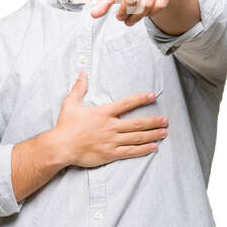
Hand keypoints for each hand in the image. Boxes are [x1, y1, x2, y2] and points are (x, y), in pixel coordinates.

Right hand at [47, 71, 166, 167]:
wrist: (61, 146)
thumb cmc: (65, 126)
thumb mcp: (70, 103)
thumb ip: (79, 88)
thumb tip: (82, 74)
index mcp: (103, 113)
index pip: (126, 103)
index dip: (141, 99)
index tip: (152, 96)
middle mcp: (111, 126)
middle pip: (137, 123)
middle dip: (153, 121)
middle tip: (165, 120)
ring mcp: (112, 141)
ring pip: (137, 137)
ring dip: (152, 134)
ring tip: (164, 133)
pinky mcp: (110, 153)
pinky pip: (130, 151)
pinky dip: (143, 149)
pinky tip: (153, 147)